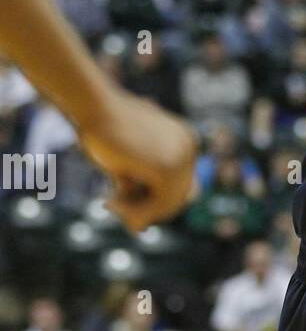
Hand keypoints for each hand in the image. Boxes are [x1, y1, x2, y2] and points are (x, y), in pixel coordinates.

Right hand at [79, 90, 197, 231]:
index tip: (133, 208)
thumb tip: (141, 229)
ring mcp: (181, 157)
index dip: (159, 202)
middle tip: (112, 207)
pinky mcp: (166, 168)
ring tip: (109, 203)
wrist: (91, 102)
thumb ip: (138, 189)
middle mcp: (188, 146)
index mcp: (184, 139)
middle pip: (178, 196)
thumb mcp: (125, 163)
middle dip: (147, 209)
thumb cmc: (100, 126)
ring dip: (137, 211)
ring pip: (168, 204)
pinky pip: (157, 205)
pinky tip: (110, 200)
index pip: (183, 185)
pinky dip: (134, 211)